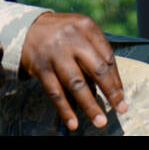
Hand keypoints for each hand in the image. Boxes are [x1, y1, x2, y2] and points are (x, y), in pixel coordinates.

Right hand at [20, 12, 127, 130]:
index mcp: (86, 26)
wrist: (27, 28)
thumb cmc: (63, 33)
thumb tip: (112, 84)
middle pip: (96, 69)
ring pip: (76, 84)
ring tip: (100, 121)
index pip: (107, 56)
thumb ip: (96, 50)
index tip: (121, 97)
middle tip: (120, 109)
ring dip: (89, 105)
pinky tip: (73, 123)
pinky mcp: (41, 67)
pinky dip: (65, 110)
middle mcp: (71, 38)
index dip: (116, 79)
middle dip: (110, 92)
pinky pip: (55, 92)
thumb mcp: (81, 30)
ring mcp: (55, 53)